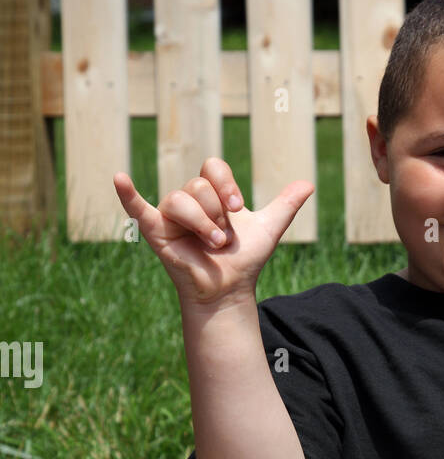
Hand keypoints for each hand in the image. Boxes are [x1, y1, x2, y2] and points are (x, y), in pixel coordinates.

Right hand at [113, 157, 313, 308]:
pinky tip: (119, 178)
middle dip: (217, 214)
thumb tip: (308, 183)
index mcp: (211, 193)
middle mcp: (189, 200)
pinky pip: (137, 208)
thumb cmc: (244, 260)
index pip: (214, 168)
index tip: (239, 207)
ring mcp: (170, 214)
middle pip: (199, 186)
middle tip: (223, 239)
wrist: (230, 290)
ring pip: (181, 199)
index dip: (227, 184)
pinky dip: (127, 194)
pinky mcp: (156, 231)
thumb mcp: (269, 229)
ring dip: (202, 223)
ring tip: (213, 245)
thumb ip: (286, 205)